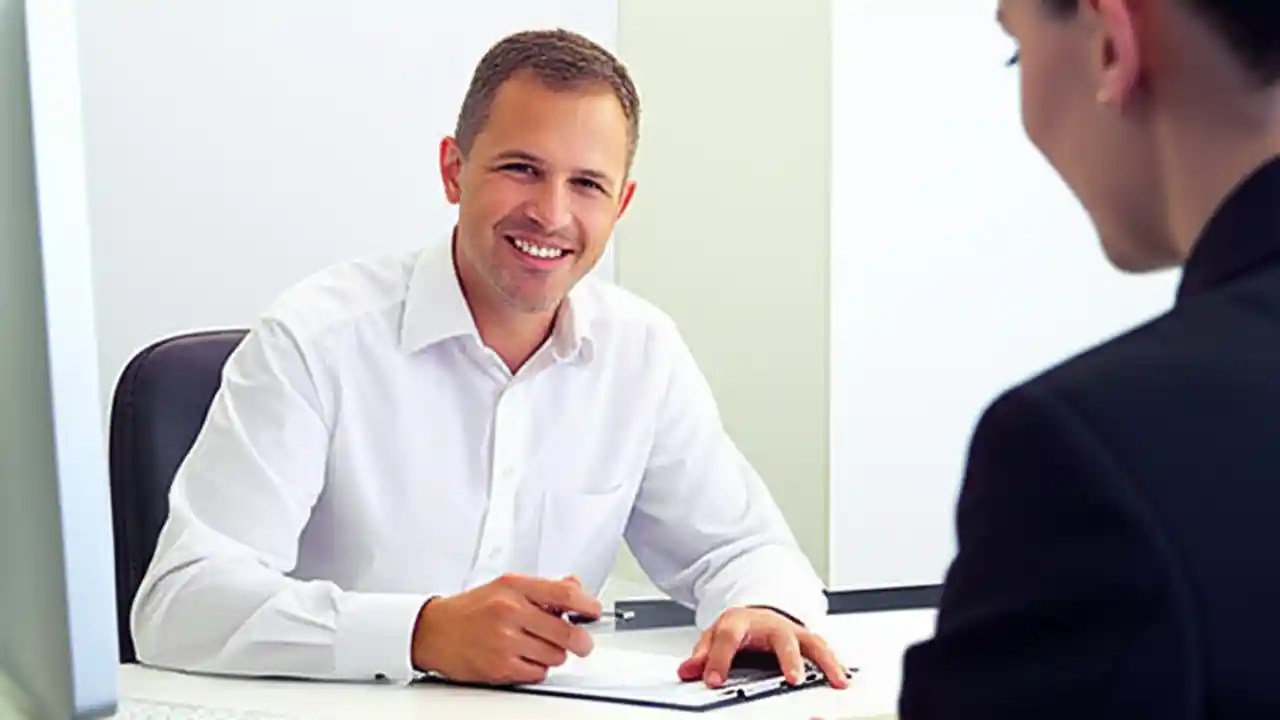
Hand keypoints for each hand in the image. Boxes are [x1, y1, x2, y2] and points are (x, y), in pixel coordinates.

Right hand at [410, 573, 601, 684]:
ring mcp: (505, 641)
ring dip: (553, 655)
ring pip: (555, 656)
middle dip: (580, 641)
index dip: (588, 605)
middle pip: (566, 631)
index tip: (594, 612)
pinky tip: (524, 658)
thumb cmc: (470, 609)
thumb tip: (576, 586)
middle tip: (582, 643)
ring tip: (537, 646)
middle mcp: (510, 612)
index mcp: (514, 588)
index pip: (565, 594)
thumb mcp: (505, 586)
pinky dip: (537, 669)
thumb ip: (542, 588)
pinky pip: (538, 673)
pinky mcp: (500, 667)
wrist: (433, 631)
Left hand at [677, 607, 848, 689]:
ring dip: (826, 662)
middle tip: (793, 679)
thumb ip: (702, 655)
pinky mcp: (808, 642)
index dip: (718, 660)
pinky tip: (843, 680)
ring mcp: (793, 633)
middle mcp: (772, 626)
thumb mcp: (715, 636)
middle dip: (789, 659)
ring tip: (835, 681)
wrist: (757, 614)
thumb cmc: (739, 628)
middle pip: (782, 639)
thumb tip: (687, 672)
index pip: (728, 638)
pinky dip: (837, 665)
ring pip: (814, 643)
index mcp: (741, 623)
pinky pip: (826, 652)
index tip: (713, 681)